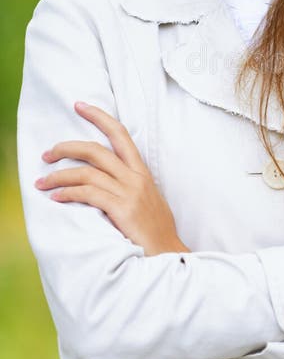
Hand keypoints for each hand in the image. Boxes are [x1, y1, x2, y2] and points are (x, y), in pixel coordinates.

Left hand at [34, 101, 190, 255]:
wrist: (167, 252)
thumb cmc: (155, 231)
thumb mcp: (147, 200)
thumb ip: (129, 185)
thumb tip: (104, 180)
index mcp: (142, 172)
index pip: (120, 134)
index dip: (99, 117)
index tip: (79, 106)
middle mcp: (135, 177)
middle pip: (95, 150)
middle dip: (66, 148)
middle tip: (46, 154)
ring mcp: (129, 192)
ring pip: (87, 172)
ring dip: (59, 176)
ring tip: (42, 183)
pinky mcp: (122, 209)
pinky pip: (88, 193)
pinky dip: (68, 193)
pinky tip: (57, 198)